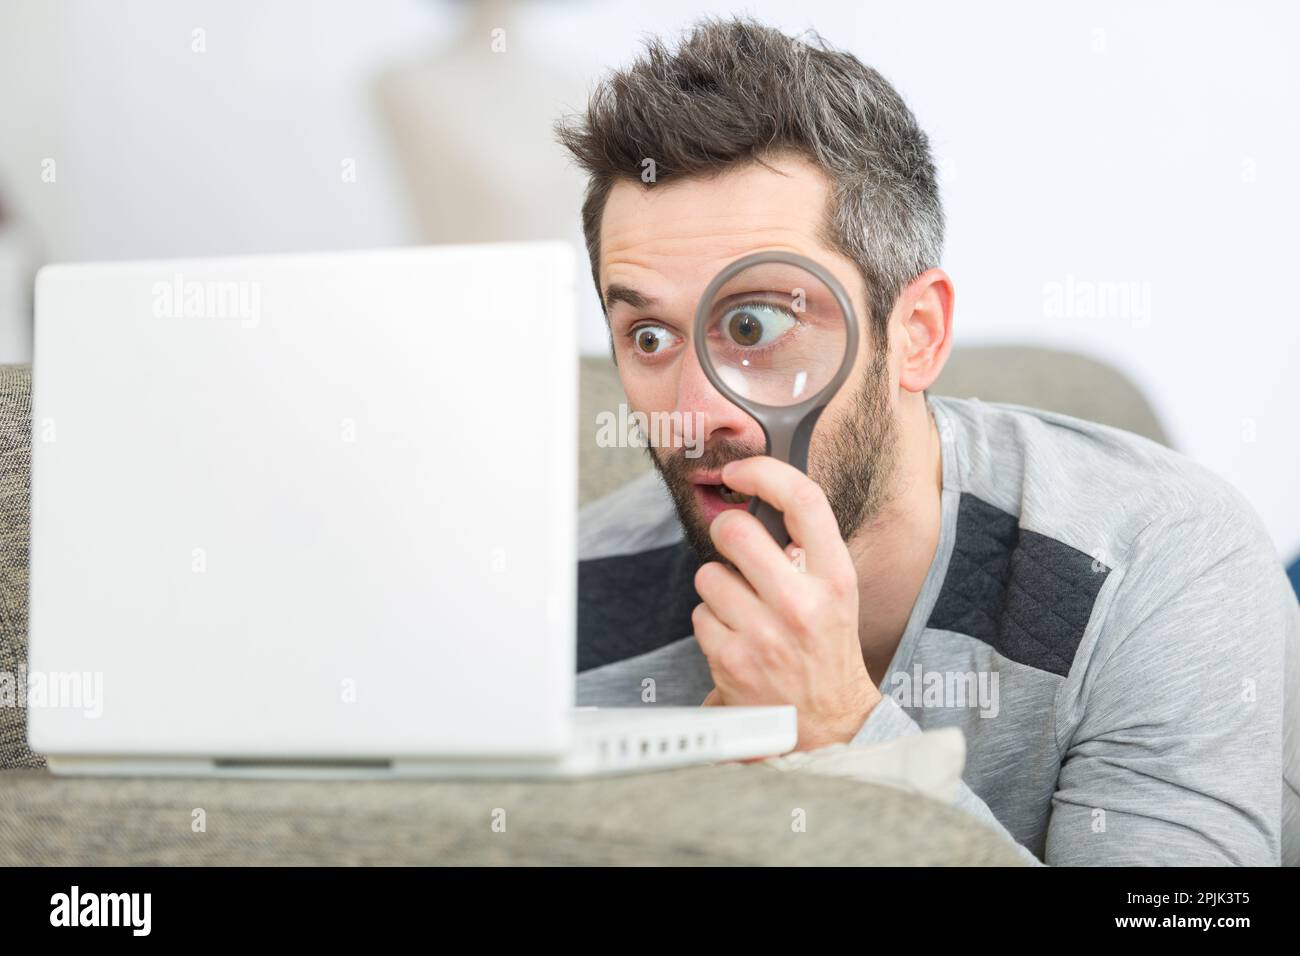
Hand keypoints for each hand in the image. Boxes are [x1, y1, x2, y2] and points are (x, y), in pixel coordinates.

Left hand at [693, 456, 881, 750]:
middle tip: (734, 551)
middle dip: (725, 535)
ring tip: (745, 611)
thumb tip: (755, 503)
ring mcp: (765, 634)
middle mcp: (802, 603)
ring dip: (718, 590)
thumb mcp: (837, 594)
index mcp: (836, 578)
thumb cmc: (827, 651)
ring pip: (709, 576)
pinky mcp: (733, 661)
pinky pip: (700, 616)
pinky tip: (737, 641)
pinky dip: (712, 625)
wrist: (830, 726)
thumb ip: (807, 550)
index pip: (803, 501)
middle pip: (735, 531)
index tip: (739, 472)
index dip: (764, 473)